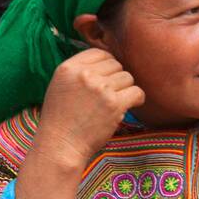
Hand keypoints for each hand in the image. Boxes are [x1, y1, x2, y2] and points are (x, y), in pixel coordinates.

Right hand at [34, 48, 144, 171]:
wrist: (61, 146)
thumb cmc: (61, 119)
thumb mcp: (61, 86)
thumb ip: (80, 71)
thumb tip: (108, 60)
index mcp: (68, 67)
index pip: (100, 53)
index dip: (107, 66)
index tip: (105, 80)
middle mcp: (84, 74)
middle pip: (116, 64)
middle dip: (116, 79)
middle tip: (109, 96)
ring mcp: (100, 88)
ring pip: (128, 77)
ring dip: (125, 90)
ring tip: (113, 104)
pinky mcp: (114, 104)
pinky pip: (137, 92)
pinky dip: (137, 100)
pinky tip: (128, 107)